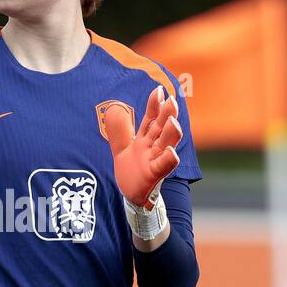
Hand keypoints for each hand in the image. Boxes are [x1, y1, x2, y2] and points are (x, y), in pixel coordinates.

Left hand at [100, 84, 182, 239]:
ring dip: (172, 133)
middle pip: (162, 128)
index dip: (155, 105)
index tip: (159, 89)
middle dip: (168, 114)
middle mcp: (152, 148)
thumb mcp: (121, 150)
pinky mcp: (154, 175)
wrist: (133, 197)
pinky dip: (168, 159)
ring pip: (166, 144)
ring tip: (173, 122)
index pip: (151, 119)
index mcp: (144, 140)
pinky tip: (171, 152)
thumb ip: (119, 133)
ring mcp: (154, 160)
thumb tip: (113, 111)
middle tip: (172, 101)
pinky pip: (163, 166)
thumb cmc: (132, 173)